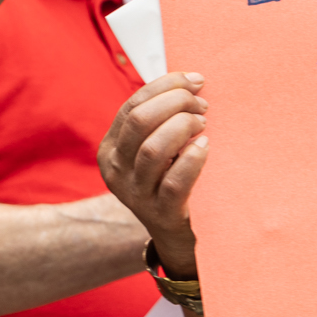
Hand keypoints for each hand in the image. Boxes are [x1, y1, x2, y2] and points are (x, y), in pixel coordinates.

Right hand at [98, 72, 207, 277]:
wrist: (173, 235)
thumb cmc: (167, 180)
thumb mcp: (153, 151)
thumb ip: (159, 120)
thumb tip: (191, 83)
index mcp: (110, 149)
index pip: (132, 106)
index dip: (165, 86)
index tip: (196, 80)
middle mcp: (116, 171)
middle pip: (139, 122)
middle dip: (175, 102)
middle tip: (202, 104)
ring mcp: (135, 195)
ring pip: (153, 149)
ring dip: (183, 127)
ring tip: (203, 124)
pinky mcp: (159, 214)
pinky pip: (174, 182)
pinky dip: (192, 159)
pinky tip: (205, 146)